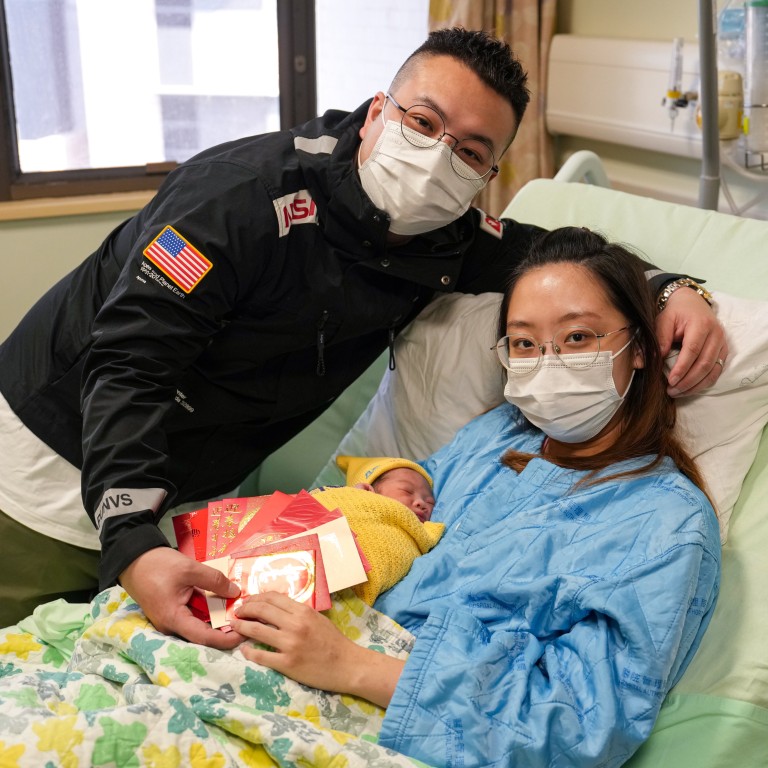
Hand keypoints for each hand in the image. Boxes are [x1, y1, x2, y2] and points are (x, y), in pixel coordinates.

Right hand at [119, 547, 243, 649]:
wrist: (134, 558)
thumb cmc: (157, 565)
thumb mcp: (189, 569)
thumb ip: (214, 580)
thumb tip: (235, 593)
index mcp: (173, 619)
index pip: (204, 637)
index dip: (225, 639)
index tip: (244, 634)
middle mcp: (170, 625)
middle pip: (202, 634)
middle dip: (224, 630)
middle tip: (247, 622)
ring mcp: (170, 620)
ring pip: (198, 625)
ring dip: (216, 620)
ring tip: (238, 612)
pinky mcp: (171, 612)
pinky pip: (192, 617)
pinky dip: (207, 612)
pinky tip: (221, 604)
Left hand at [230, 592, 403, 707]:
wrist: (347, 665)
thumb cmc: (333, 641)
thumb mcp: (317, 618)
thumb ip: (297, 612)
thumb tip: (275, 607)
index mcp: (303, 611)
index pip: (273, 598)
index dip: (256, 597)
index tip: (247, 601)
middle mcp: (295, 625)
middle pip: (261, 610)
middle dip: (245, 609)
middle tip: (237, 612)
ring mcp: (290, 644)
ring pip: (257, 631)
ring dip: (242, 627)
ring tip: (234, 626)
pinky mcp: (287, 664)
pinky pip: (261, 656)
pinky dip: (249, 651)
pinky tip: (244, 649)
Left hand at [656, 287, 727, 396]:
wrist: (691, 302)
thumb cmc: (675, 312)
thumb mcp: (663, 320)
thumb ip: (657, 341)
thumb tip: (642, 362)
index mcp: (701, 325)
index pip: (692, 350)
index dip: (682, 368)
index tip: (670, 381)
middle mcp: (716, 334)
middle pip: (705, 364)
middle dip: (688, 381)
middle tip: (672, 391)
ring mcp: (722, 343)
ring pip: (713, 370)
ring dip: (696, 385)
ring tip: (678, 392)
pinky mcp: (723, 350)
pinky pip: (717, 370)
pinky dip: (704, 382)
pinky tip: (690, 388)